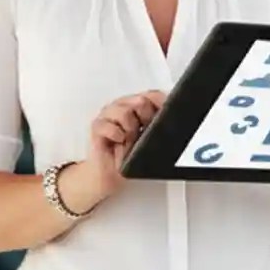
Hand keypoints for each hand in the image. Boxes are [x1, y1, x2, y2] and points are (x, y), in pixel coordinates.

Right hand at [75, 90, 165, 208]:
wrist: (111, 174)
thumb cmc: (132, 155)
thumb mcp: (151, 139)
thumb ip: (159, 124)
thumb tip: (171, 116)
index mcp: (139, 105)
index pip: (154, 95)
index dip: (161, 105)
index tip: (164, 118)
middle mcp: (124, 105)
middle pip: (141, 101)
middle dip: (146, 119)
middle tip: (144, 132)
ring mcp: (109, 114)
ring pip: (125, 112)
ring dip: (130, 129)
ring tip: (130, 140)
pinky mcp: (98, 125)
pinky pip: (109, 126)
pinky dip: (117, 136)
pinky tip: (119, 142)